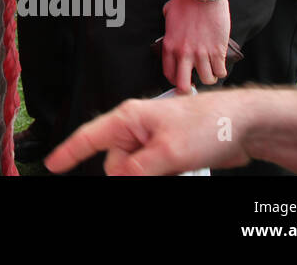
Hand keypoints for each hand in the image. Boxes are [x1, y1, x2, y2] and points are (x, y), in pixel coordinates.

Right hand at [45, 92, 251, 174]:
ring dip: (150, 177)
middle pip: (115, 163)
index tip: (52, 165)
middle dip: (128, 175)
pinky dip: (161, 177)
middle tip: (160, 171)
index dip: (68, 152)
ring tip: (175, 169)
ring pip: (135, 171)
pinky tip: (179, 172)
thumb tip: (115, 177)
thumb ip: (137, 169)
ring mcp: (152, 141)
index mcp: (129, 119)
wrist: (244, 125)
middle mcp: (137, 128)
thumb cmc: (208, 124)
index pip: (89, 137)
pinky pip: (152, 172)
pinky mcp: (167, 152)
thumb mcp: (168, 152)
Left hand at [160, 0, 230, 90]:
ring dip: (209, 77)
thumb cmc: (186, 1)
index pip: (169, 74)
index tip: (180, 80)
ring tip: (210, 71)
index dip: (175, 80)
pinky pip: (221, 71)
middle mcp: (184, 53)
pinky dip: (221, 71)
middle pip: (184, 86)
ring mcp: (202, 53)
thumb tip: (172, 33)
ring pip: (207, 80)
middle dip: (188, 90)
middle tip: (194, 86)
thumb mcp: (168, 14)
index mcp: (170, 46)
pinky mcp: (218, 50)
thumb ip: (169, 29)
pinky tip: (220, 65)